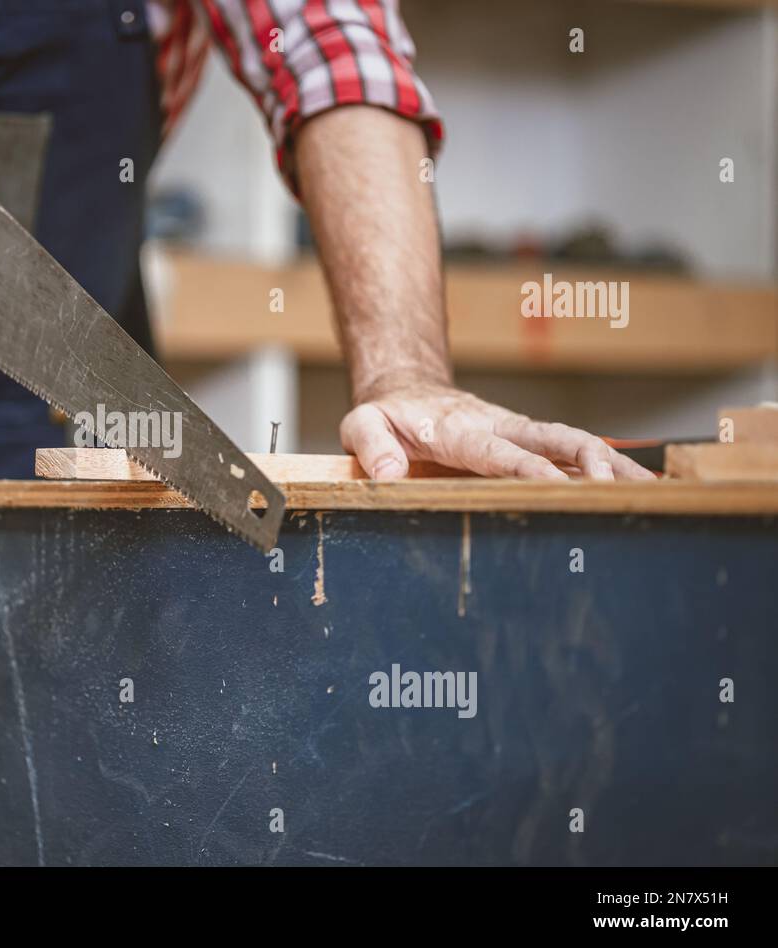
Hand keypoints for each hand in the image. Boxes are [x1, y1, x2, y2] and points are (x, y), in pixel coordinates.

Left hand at [340, 381, 656, 480]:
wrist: (406, 392)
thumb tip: (389, 474)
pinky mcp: (527, 442)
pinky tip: (638, 484)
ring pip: (572, 445)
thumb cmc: (386, 414)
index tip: (557, 484)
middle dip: (587, 459)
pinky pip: (569, 453)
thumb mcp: (361, 426)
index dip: (527, 467)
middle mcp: (497, 428)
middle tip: (617, 483)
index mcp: (457, 432)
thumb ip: (372, 446)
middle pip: (552, 441)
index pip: (497, 452)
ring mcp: (516, 434)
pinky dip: (606, 466)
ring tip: (652, 488)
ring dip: (611, 465)